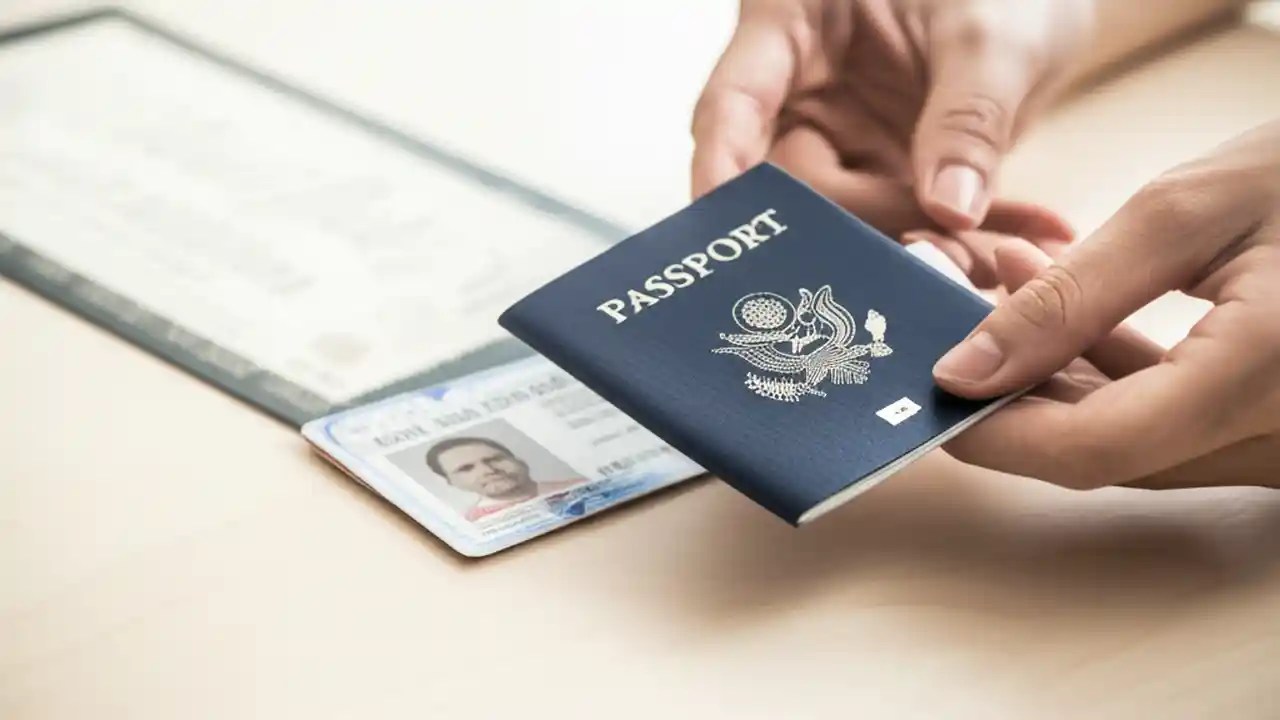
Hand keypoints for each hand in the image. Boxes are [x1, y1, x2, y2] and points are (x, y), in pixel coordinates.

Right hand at [690, 0, 1089, 277]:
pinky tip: (1010, 233)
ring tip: (987, 252)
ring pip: (836, 213)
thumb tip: (948, 209)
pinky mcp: (874, 171)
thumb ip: (967, 119)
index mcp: (792, 21)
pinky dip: (952, 234)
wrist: (1047, 8)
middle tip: (932, 247)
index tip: (721, 220)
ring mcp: (834, 134)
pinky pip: (894, 219)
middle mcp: (797, 85)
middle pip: (785, 176)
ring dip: (910, 239)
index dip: (722, 164)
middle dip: (851, 221)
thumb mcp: (992, 37)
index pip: (733, 103)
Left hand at [934, 120, 1279, 488]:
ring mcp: (1273, 437)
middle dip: (1008, 392)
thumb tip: (965, 369)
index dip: (995, 434)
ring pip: (1127, 432)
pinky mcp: (1265, 417)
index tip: (926, 394)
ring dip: (1046, 370)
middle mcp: (1275, 435)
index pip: (1093, 450)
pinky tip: (1049, 293)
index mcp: (1264, 378)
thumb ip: (1068, 298)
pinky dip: (1099, 365)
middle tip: (945, 323)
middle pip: (1103, 448)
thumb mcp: (1188, 212)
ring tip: (991, 281)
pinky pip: (1165, 412)